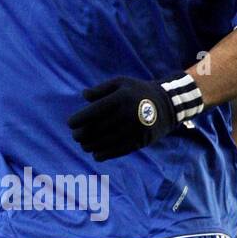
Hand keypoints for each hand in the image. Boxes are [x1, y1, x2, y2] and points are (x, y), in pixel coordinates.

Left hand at [68, 73, 202, 160]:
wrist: (166, 105)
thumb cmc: (137, 92)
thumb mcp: (121, 83)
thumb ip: (101, 89)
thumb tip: (84, 96)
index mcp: (121, 98)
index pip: (94, 111)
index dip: (79, 119)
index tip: (70, 123)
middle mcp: (127, 114)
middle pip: (97, 128)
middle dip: (82, 134)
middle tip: (75, 136)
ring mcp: (134, 129)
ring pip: (105, 142)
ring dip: (90, 146)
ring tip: (84, 145)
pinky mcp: (139, 141)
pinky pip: (118, 151)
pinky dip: (104, 154)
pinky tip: (95, 154)